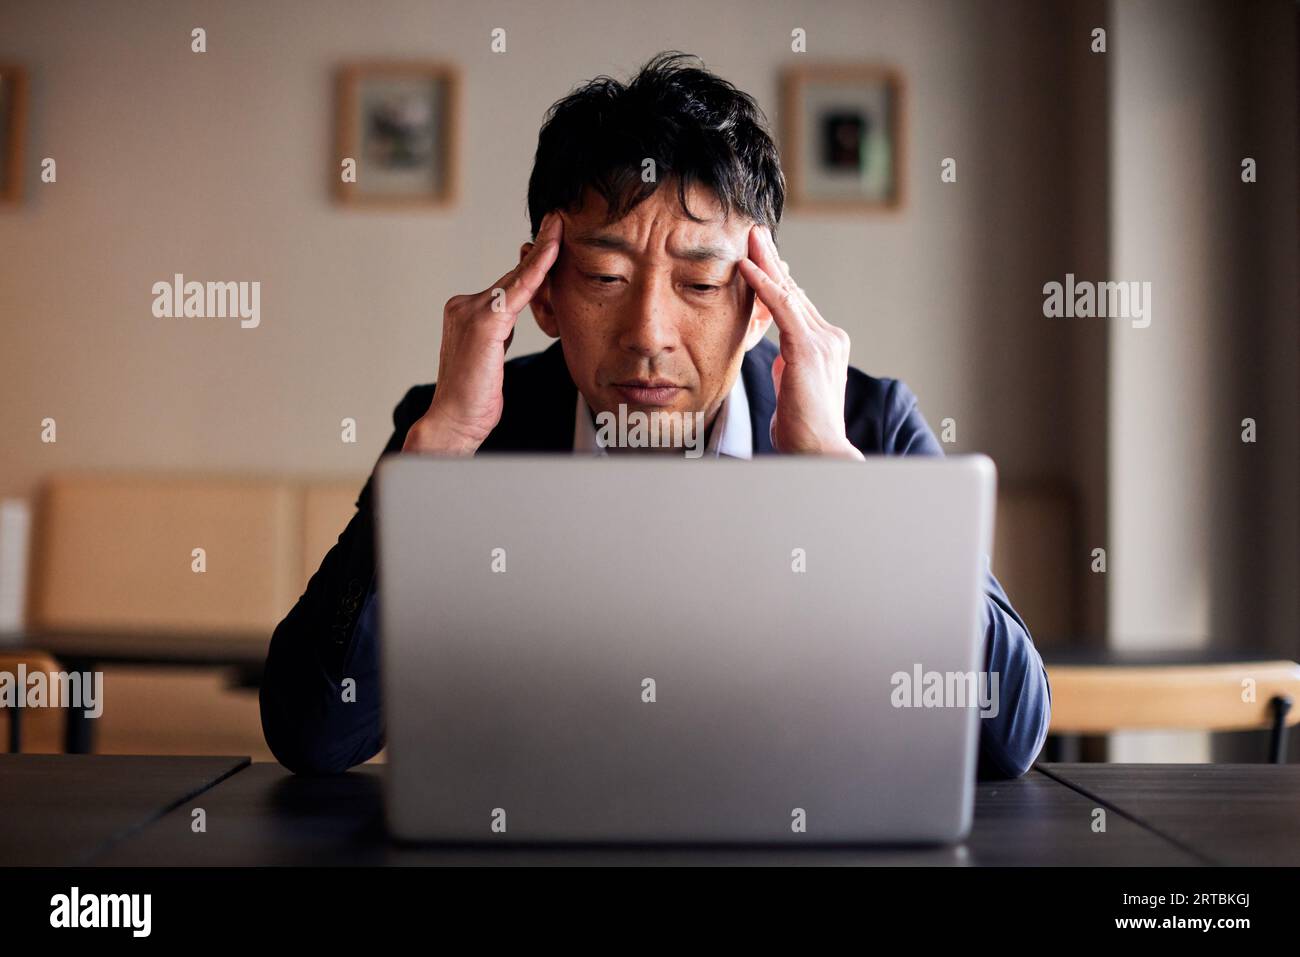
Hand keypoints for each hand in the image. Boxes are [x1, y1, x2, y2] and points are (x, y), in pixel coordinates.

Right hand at [404, 212, 562, 453]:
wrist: (453, 422)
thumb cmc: (475, 398)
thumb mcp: (490, 356)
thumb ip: (499, 332)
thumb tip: (513, 318)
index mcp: (464, 312)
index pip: (506, 284)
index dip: (530, 262)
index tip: (549, 238)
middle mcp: (463, 305)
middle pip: (512, 276)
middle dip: (539, 250)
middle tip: (558, 221)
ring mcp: (470, 310)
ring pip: (517, 279)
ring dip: (542, 252)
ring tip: (559, 226)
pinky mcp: (483, 322)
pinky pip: (518, 290)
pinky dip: (538, 269)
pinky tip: (553, 251)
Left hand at [737, 226, 864, 459]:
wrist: (820, 450)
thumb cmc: (804, 430)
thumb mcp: (793, 389)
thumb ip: (790, 368)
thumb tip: (780, 359)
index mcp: (825, 346)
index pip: (797, 305)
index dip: (778, 280)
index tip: (762, 257)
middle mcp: (829, 337)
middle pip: (794, 291)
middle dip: (773, 260)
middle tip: (755, 232)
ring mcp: (822, 340)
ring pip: (788, 292)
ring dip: (766, 262)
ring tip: (749, 237)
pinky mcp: (808, 348)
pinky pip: (781, 307)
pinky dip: (763, 284)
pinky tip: (746, 266)